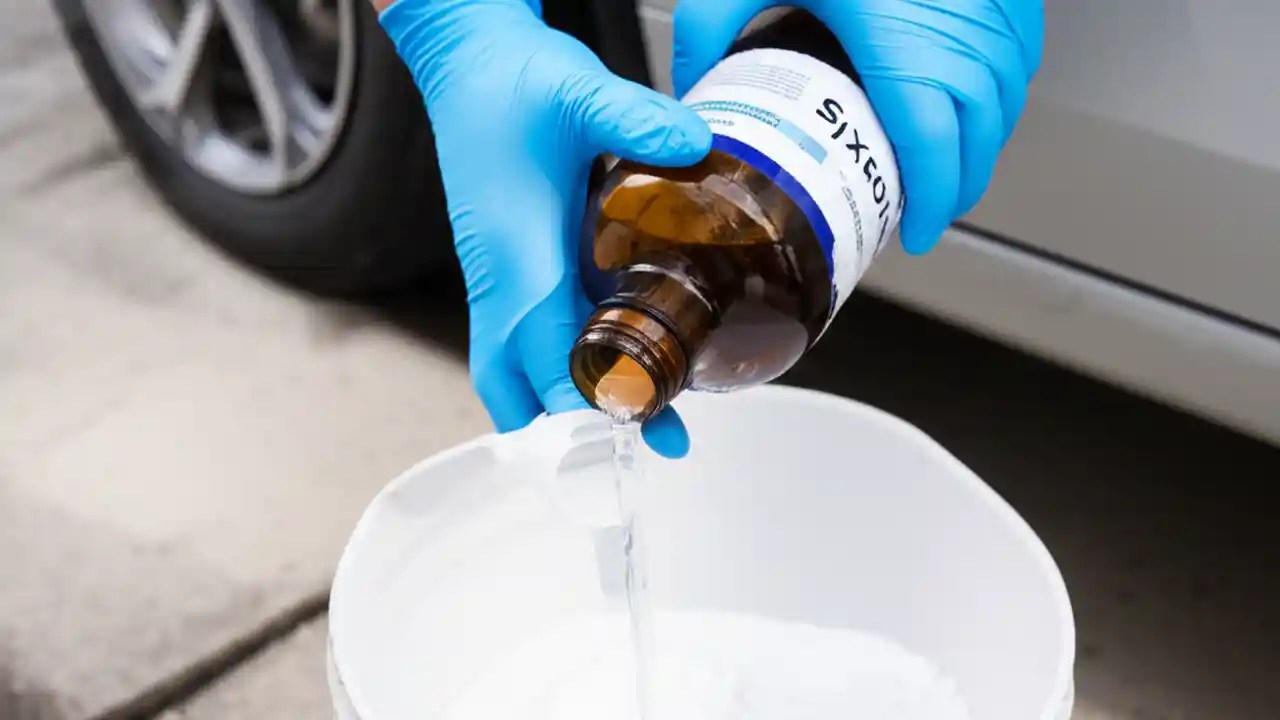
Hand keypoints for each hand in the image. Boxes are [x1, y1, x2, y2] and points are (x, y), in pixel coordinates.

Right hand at [379, 0, 709, 456]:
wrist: (466, 62)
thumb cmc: (508, 82)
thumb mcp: (578, 92)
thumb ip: (637, 119)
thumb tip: (698, 145)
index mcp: (513, 251)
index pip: (542, 347)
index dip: (586, 392)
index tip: (639, 418)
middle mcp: (500, 277)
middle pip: (520, 382)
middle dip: (577, 424)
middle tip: (655, 437)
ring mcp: (502, 277)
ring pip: (523, 366)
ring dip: (576, 398)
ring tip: (653, 415)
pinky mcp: (513, 266)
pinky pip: (536, 332)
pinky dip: (577, 358)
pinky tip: (630, 353)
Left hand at [673, 0, 1042, 253]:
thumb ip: (708, 29)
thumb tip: (692, 87)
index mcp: (899, 29)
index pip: (933, 140)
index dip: (935, 197)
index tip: (920, 232)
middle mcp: (958, 15)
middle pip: (982, 127)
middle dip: (963, 182)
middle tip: (932, 212)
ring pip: (1010, 90)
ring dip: (988, 138)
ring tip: (952, 166)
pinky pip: (1022, 45)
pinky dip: (1005, 84)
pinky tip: (978, 96)